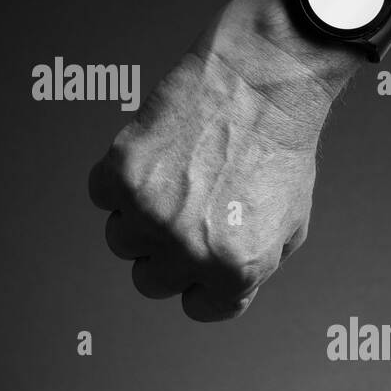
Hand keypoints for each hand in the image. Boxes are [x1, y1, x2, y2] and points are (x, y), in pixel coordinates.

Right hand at [88, 0, 362, 320]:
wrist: (261, 83)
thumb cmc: (280, 147)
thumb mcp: (289, 225)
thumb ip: (251, 268)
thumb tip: (216, 288)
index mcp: (235, 272)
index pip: (197, 306)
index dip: (201, 275)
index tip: (203, 247)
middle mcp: (189, 252)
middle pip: (150, 281)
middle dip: (166, 250)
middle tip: (186, 207)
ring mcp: (151, 216)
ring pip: (121, 240)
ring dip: (139, 213)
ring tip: (174, 173)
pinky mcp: (122, 176)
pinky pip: (101, 194)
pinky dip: (118, 175)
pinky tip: (154, 151)